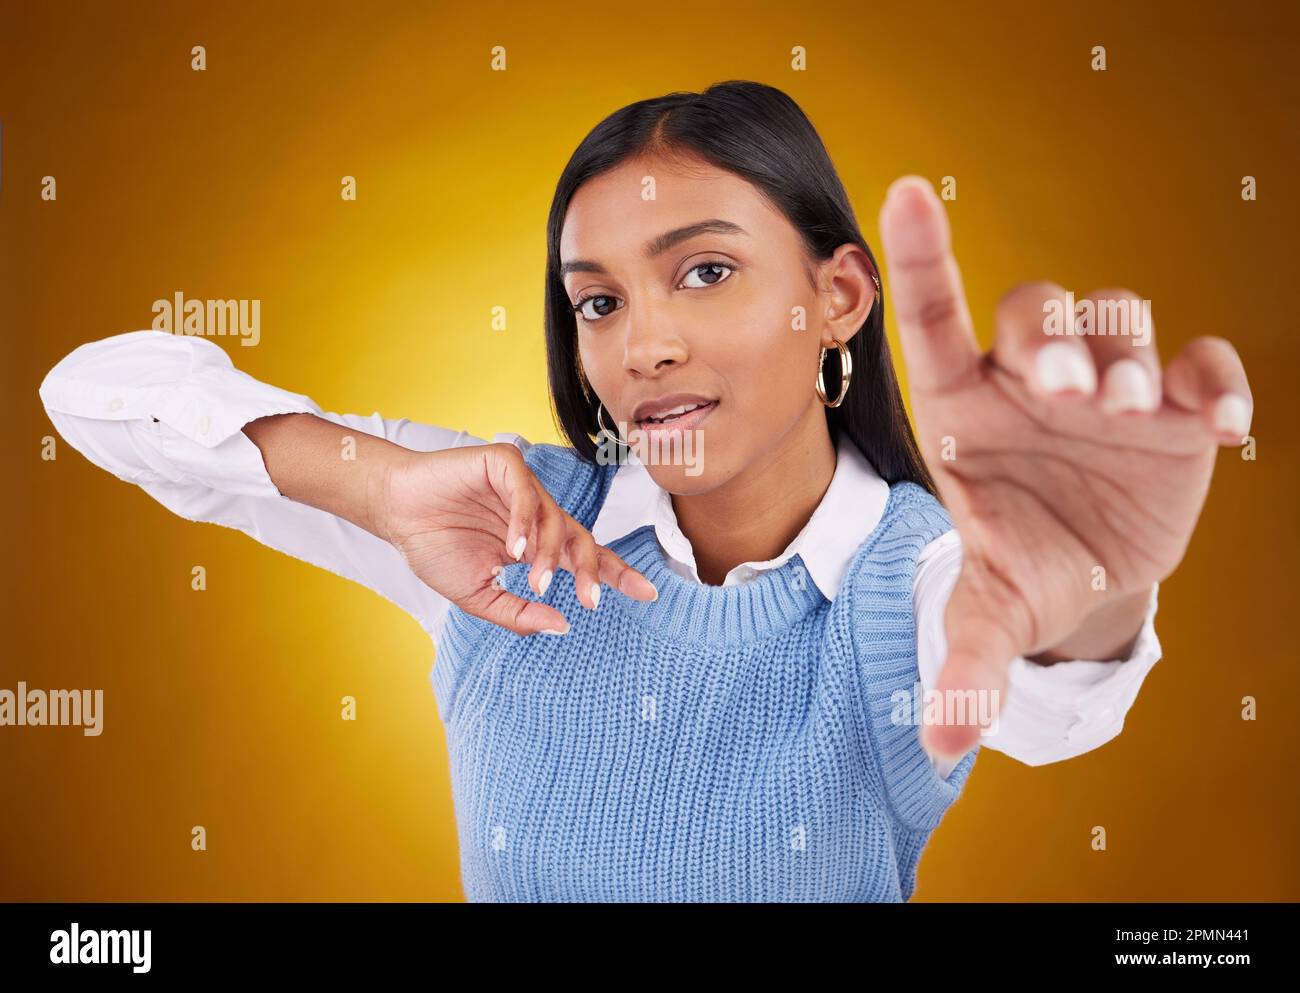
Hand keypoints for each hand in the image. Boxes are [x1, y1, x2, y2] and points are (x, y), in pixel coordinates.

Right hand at [377, 442, 657, 635]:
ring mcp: (523, 488)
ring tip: (534, 578)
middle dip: (592, 570)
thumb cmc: (434, 548)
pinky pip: (526, 493)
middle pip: (582, 538)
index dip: (617, 573)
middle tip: (591, 600)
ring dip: (549, 554)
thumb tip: (562, 626)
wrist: (395, 512)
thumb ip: (518, 612)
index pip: (587, 556)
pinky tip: (514, 548)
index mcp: (538, 542)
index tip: (649, 595)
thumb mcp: (478, 594)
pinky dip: (524, 521)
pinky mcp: (504, 464)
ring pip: (555, 518)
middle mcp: (538, 513)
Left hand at [878, 176, 1252, 759]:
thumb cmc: (1016, 570)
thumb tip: (938, 745)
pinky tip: (1216, 426)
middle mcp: (1031, 380)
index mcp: (962, 407)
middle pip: (1041, 311)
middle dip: (1057, 337)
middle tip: (1068, 392)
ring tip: (1130, 407)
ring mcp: (1107, 386)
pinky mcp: (1175, 408)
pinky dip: (1213, 382)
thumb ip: (962, 659)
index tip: (907, 190)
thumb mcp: (987, 609)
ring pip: (1120, 322)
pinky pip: (1202, 363)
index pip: (936, 317)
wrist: (1086, 583)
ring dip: (1130, 354)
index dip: (923, 256)